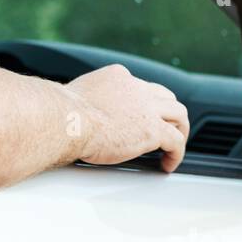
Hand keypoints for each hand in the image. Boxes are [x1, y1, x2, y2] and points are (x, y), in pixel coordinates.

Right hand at [65, 64, 189, 171]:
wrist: (66, 121)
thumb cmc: (62, 114)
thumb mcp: (77, 98)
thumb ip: (88, 102)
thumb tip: (81, 115)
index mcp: (117, 77)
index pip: (141, 87)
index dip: (145, 103)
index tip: (141, 117)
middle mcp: (135, 88)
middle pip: (165, 96)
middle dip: (167, 113)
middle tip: (165, 129)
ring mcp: (146, 107)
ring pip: (178, 114)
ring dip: (179, 130)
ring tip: (173, 147)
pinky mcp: (152, 130)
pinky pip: (176, 141)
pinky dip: (176, 153)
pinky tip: (168, 164)